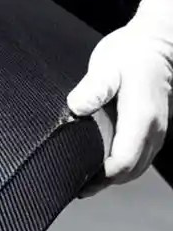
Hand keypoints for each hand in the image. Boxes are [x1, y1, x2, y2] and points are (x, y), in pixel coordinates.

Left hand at [68, 0, 172, 192]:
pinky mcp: (153, 129)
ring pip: (137, 167)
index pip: (123, 161)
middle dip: (104, 182)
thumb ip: (94, 88)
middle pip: (130, 171)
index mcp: (141, 118)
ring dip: (113, 177)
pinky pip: (140, 157)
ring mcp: (156, 131)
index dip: (100, 176)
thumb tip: (77, 107)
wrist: (156, 44)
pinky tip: (100, 165)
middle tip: (74, 186)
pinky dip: (122, 166)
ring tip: (84, 181)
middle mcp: (153, 129)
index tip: (77, 180)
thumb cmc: (132, 53)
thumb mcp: (108, 65)